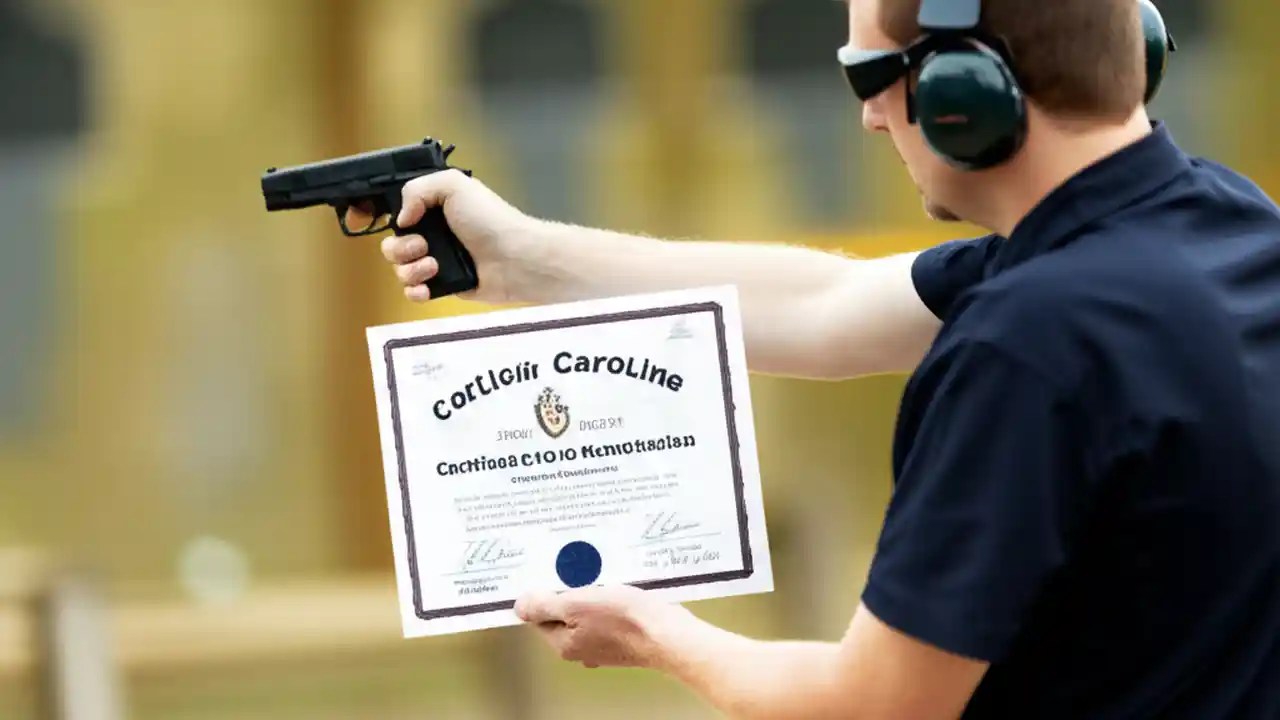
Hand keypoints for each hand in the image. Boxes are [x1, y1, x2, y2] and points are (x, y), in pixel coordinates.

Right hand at [345, 169, 536, 303]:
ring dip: (410, 269)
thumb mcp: (453, 185)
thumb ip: (417, 190)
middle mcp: (431, 233)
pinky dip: (415, 290)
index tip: (360, 219)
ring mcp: (436, 261)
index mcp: (431, 207)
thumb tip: (400, 219)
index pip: (392, 210)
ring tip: (433, 266)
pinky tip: (428, 287)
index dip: (371, 214)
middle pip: (390, 244)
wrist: (515, 258)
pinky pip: (413, 292)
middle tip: (422, 246)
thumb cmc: (490, 219)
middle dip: (399, 248)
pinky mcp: (443, 286)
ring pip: (399, 269)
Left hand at [514, 584, 688, 669]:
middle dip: (568, 591)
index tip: (551, 572)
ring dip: (589, 593)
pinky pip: (607, 615)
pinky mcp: (624, 639)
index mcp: (564, 643)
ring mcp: (604, 646)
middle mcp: (581, 649)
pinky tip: (617, 585)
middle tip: (576, 567)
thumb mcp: (576, 605)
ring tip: (597, 572)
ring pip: (586, 614)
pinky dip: (608, 600)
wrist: (668, 634)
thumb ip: (545, 606)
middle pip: (563, 615)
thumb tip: (519, 607)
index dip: (543, 592)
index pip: (540, 616)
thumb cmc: (622, 618)